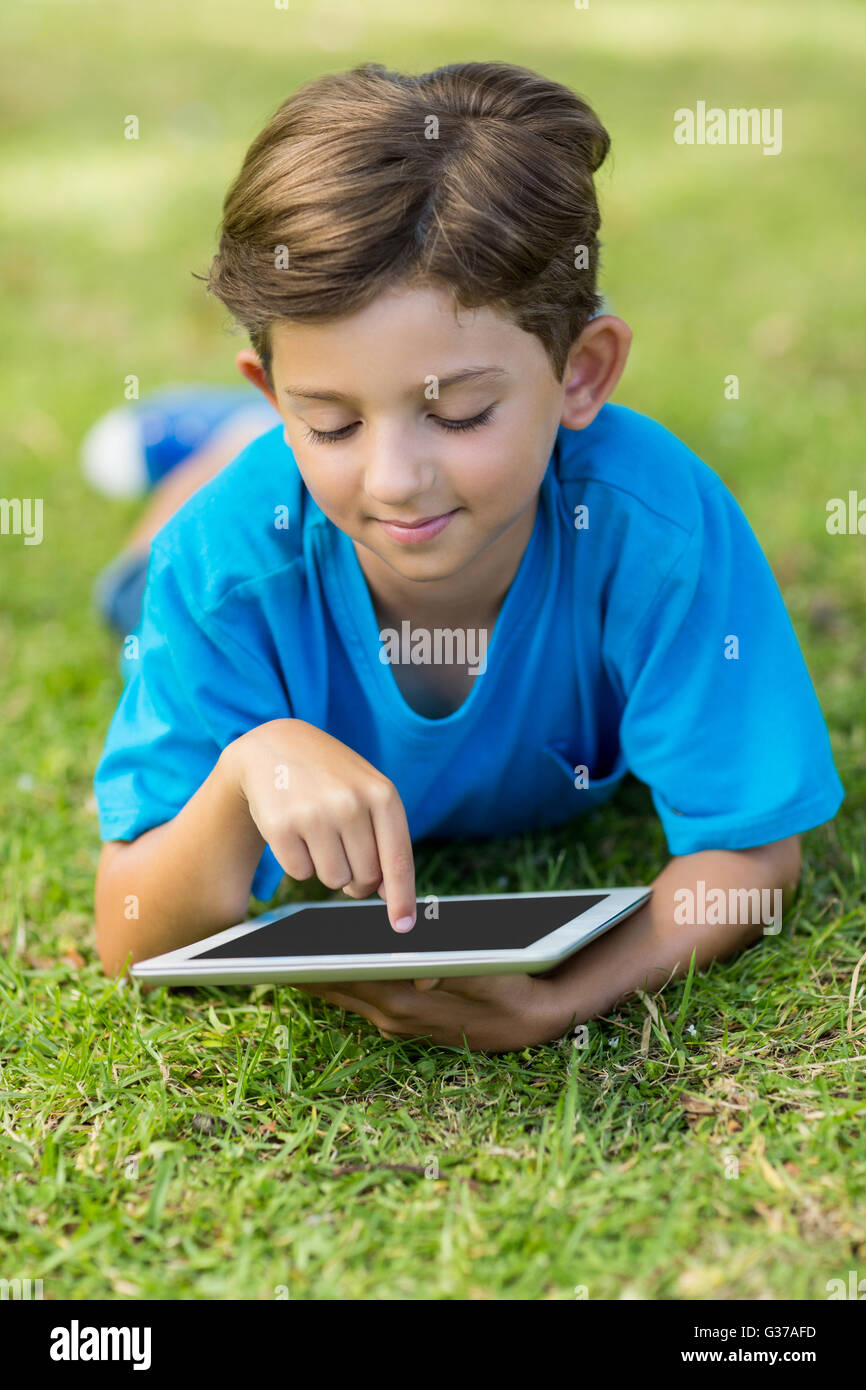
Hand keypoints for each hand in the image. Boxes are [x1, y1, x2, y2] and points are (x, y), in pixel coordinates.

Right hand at [223, 719, 415, 931]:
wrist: (276, 746)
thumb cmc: (332, 777)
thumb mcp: (368, 793)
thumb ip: (385, 838)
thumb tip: (389, 895)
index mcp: (382, 794)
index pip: (397, 859)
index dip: (401, 898)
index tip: (403, 926)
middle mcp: (350, 803)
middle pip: (365, 877)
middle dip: (357, 875)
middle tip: (343, 846)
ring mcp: (314, 814)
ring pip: (333, 879)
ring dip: (327, 866)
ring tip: (318, 831)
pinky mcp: (281, 826)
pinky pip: (299, 873)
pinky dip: (298, 860)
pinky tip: (295, 828)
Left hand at [291, 970, 573, 1052]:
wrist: (539, 1018)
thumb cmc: (515, 987)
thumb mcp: (492, 977)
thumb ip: (457, 973)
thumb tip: (422, 973)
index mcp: (410, 1004)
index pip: (349, 984)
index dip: (312, 972)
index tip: (276, 961)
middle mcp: (397, 1017)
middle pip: (338, 991)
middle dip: (303, 973)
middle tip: (262, 952)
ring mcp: (399, 1021)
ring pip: (347, 995)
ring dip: (319, 978)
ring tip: (285, 952)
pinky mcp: (407, 1018)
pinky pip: (364, 998)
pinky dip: (343, 981)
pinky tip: (330, 961)